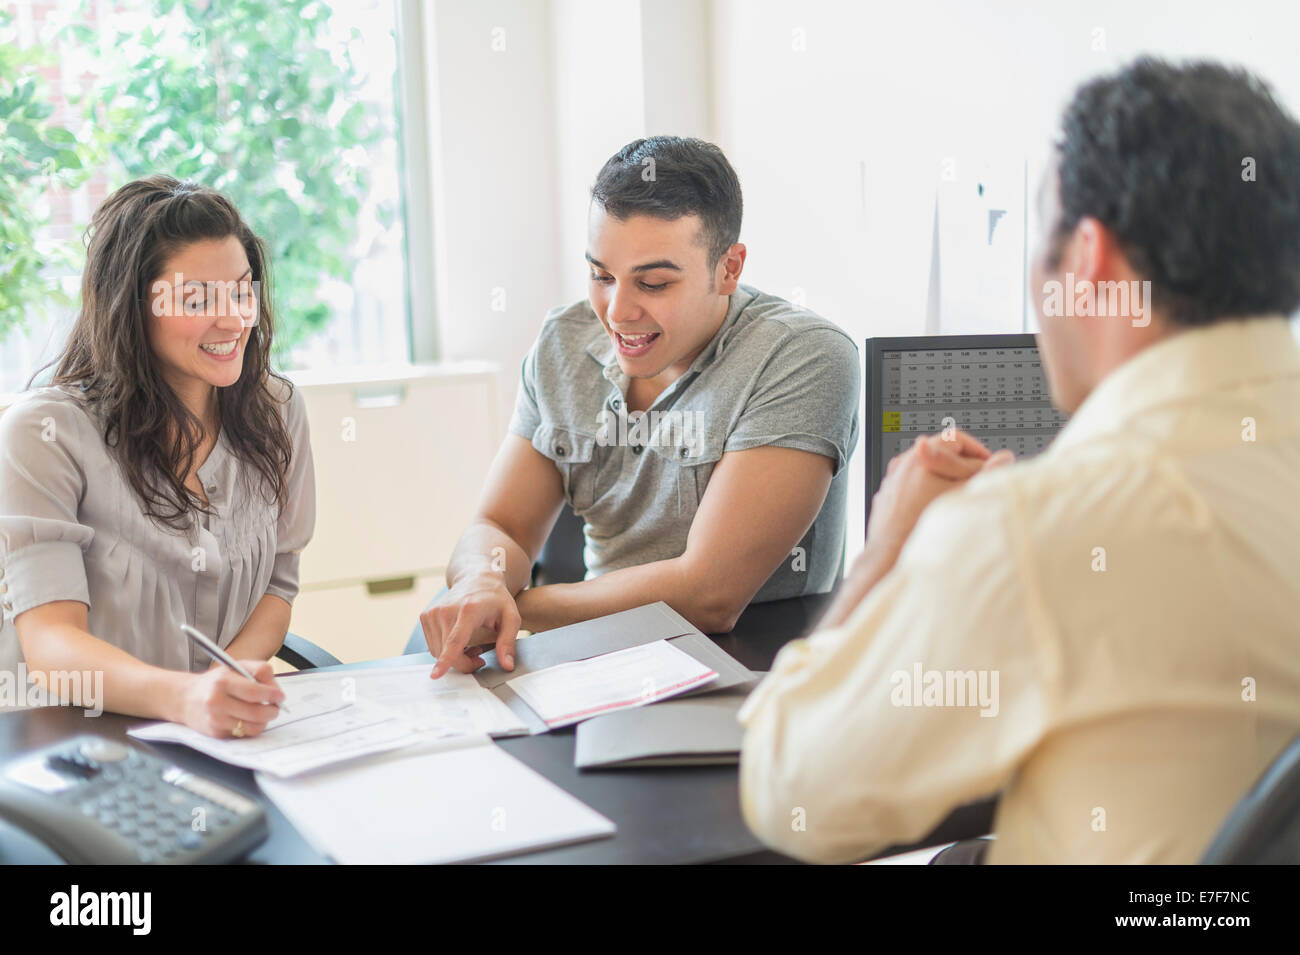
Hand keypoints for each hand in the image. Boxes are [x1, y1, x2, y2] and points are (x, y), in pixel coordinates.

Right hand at [178, 660, 283, 738]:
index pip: (254, 692)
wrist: (185, 699)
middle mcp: (216, 702)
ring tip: (264, 713)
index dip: (272, 695)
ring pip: (252, 727)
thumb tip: (276, 689)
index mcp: (222, 682)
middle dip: (272, 711)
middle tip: (276, 708)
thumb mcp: (234, 667)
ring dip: (264, 721)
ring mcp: (215, 720)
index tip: (281, 696)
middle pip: (256, 712)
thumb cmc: (216, 682)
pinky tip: (250, 719)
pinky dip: (252, 728)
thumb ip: (258, 670)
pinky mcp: (216, 733)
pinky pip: (243, 734)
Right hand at [421, 572, 521, 678]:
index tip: (435, 675)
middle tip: (480, 656)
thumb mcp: (511, 618)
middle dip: (464, 663)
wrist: (477, 578)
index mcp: (469, 610)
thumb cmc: (496, 599)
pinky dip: (445, 649)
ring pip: (438, 652)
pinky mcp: (425, 616)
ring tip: (472, 646)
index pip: (455, 639)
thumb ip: (508, 642)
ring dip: (455, 657)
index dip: (447, 659)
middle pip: (448, 652)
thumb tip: (507, 666)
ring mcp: (433, 612)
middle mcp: (446, 609)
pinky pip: (433, 645)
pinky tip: (460, 640)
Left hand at [866, 430, 1013, 559]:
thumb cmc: (922, 526)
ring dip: (945, 484)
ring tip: (957, 503)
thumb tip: (1004, 459)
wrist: (890, 557)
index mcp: (921, 455)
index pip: (958, 440)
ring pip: (927, 475)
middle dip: (963, 471)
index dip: (980, 453)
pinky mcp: (889, 500)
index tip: (990, 467)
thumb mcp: (965, 495)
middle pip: (942, 457)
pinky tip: (937, 514)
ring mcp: (893, 482)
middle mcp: (902, 464)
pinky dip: (927, 496)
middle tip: (977, 487)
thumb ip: (988, 473)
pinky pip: (913, 490)